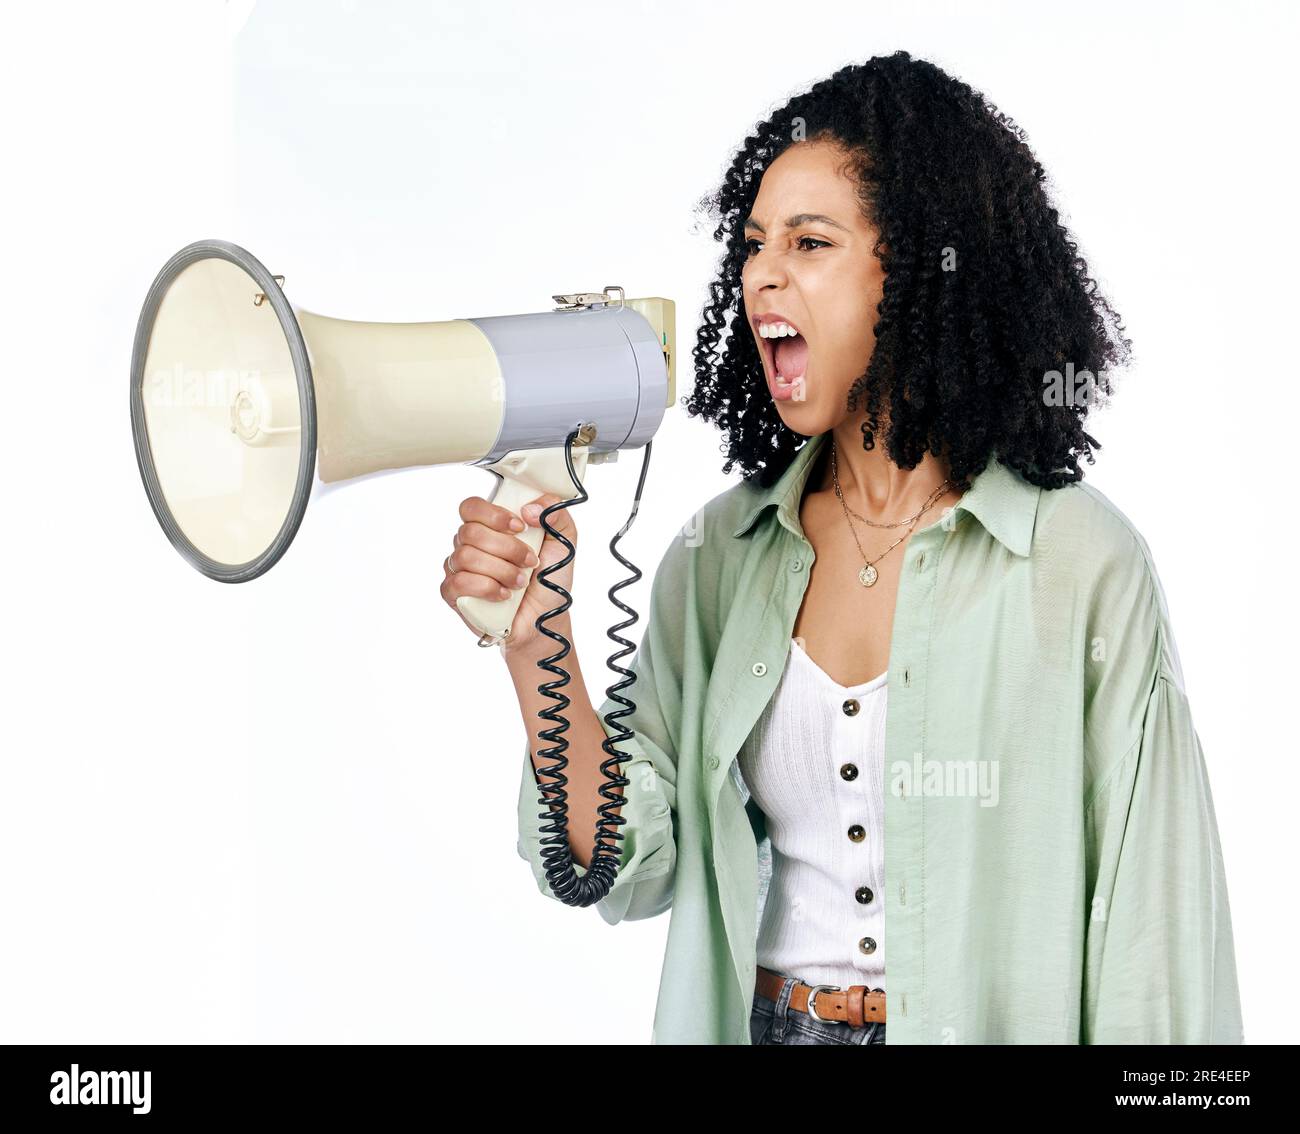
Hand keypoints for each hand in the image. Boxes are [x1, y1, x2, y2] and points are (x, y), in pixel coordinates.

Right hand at [440, 493, 577, 653]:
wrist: (544, 618)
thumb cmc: (548, 580)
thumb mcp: (563, 542)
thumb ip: (556, 514)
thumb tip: (531, 507)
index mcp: (490, 527)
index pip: (472, 507)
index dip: (493, 514)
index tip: (520, 527)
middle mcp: (470, 544)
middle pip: (471, 531)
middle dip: (508, 548)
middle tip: (530, 562)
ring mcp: (458, 568)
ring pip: (466, 556)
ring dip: (501, 570)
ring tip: (520, 583)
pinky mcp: (453, 593)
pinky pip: (458, 582)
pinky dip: (487, 588)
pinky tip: (503, 595)